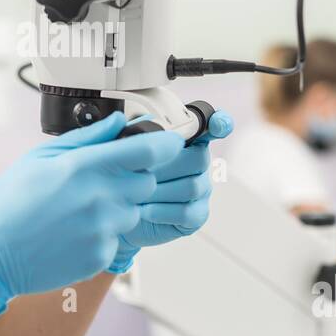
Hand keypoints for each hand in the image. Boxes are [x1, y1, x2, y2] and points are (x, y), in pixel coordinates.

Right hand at [0, 111, 181, 316]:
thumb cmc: (10, 202)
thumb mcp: (41, 157)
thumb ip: (88, 138)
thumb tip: (120, 121)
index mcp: (85, 167)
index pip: (148, 151)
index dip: (166, 144)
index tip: (169, 142)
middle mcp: (100, 199)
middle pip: (148, 181)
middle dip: (136, 176)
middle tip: (104, 179)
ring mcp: (103, 230)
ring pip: (135, 211)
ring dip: (120, 206)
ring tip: (82, 208)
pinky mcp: (102, 255)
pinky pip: (118, 237)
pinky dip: (105, 232)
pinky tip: (75, 230)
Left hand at [108, 109, 234, 273]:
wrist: (116, 215)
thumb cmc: (123, 179)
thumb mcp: (121, 152)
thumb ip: (129, 134)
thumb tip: (128, 121)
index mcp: (184, 141)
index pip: (212, 126)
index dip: (219, 123)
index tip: (217, 124)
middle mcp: (198, 164)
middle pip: (199, 158)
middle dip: (166, 167)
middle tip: (140, 172)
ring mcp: (201, 190)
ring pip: (192, 186)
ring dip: (160, 191)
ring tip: (137, 195)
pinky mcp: (197, 215)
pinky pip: (186, 211)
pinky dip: (162, 210)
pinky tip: (144, 210)